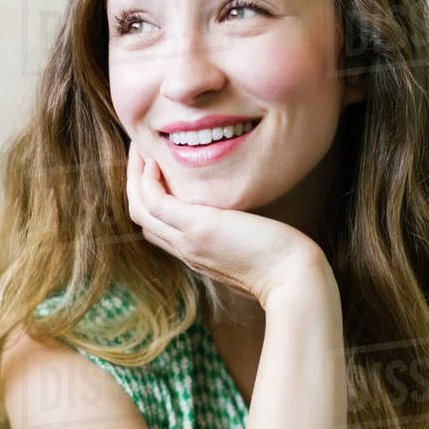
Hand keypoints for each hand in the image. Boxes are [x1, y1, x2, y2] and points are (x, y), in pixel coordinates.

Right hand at [126, 141, 326, 307]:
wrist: (293, 279)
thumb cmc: (285, 265)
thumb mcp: (252, 250)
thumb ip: (238, 236)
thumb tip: (245, 218)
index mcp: (196, 254)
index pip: (156, 228)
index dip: (147, 198)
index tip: (153, 170)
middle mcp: (185, 250)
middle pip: (140, 216)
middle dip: (134, 181)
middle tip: (138, 152)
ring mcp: (188, 241)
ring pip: (140, 208)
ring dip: (135, 175)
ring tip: (140, 148)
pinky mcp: (198, 229)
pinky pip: (156, 202)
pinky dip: (148, 180)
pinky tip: (155, 160)